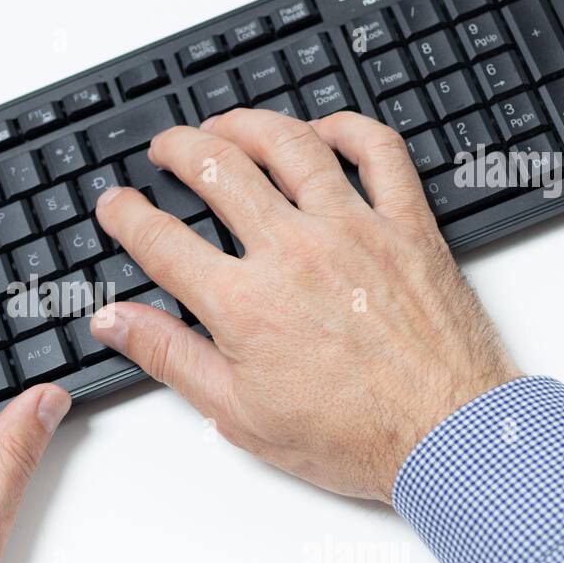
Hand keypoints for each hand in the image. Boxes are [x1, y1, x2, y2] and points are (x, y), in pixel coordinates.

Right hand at [90, 108, 518, 501]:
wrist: (449, 438)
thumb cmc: (352, 437)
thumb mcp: (238, 412)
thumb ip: (169, 356)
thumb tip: (114, 321)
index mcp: (245, 303)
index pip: (162, 241)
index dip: (126, 215)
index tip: (115, 204)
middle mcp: (294, 252)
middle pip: (218, 170)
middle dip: (178, 148)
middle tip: (165, 147)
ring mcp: (354, 229)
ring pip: (290, 145)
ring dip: (247, 124)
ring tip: (226, 124)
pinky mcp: (407, 224)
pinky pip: (379, 151)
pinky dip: (348, 128)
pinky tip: (324, 129)